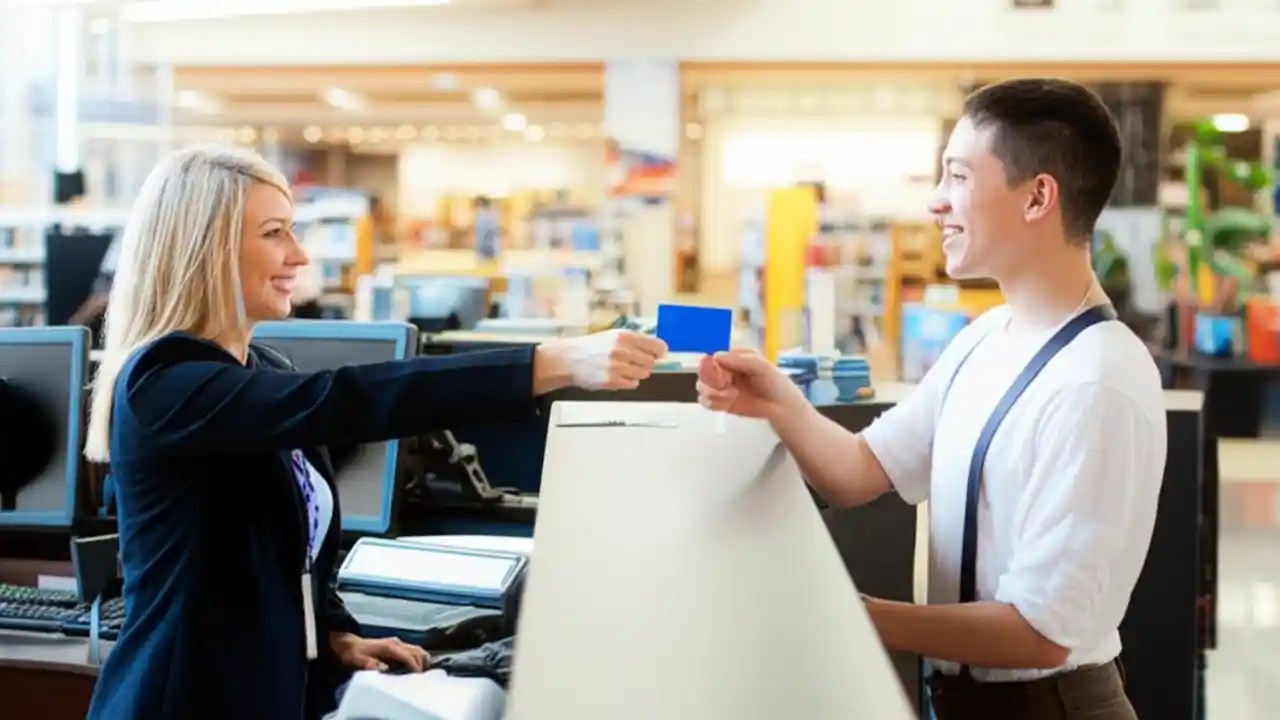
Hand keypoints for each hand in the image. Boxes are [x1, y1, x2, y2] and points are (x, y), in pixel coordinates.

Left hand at [329, 632, 427, 672]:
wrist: (347, 644)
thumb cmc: (353, 653)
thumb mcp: (358, 660)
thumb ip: (370, 664)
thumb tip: (383, 670)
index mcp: (389, 646)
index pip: (408, 656)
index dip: (414, 667)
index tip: (417, 677)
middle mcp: (395, 643)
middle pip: (417, 651)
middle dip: (421, 664)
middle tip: (419, 678)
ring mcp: (396, 643)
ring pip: (417, 650)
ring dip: (421, 661)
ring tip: (417, 674)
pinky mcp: (396, 646)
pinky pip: (412, 651)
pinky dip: (416, 659)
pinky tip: (411, 669)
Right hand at [534, 330, 666, 393]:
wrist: (568, 359)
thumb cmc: (590, 347)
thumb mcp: (612, 336)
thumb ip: (634, 341)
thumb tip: (657, 350)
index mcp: (624, 336)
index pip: (656, 345)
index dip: (660, 351)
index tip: (659, 354)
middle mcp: (622, 350)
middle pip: (651, 362)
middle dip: (645, 363)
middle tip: (634, 362)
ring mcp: (617, 366)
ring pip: (644, 374)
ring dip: (637, 373)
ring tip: (623, 369)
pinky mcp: (612, 381)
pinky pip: (633, 384)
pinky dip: (629, 382)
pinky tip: (618, 376)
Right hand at [696, 348, 804, 421]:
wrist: (781, 406)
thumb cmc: (775, 382)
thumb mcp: (762, 366)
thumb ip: (741, 359)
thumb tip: (717, 356)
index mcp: (733, 356)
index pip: (712, 355)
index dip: (711, 363)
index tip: (718, 370)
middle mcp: (724, 370)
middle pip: (703, 371)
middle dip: (711, 379)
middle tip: (724, 384)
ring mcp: (721, 386)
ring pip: (702, 386)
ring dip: (712, 392)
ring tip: (730, 395)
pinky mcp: (720, 401)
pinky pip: (705, 401)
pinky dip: (712, 403)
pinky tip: (725, 403)